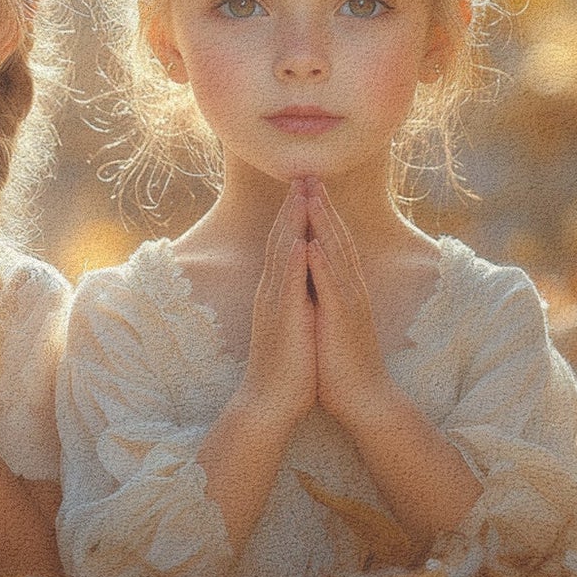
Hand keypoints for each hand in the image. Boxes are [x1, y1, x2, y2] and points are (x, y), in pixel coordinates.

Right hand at [239, 179, 317, 424]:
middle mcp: (271, 292)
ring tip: (300, 193)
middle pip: (281, 239)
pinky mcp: (282, 322)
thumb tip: (308, 280)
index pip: (285, 244)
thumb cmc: (286, 368)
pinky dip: (294, 263)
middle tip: (303, 173)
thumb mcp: (294, 323)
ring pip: (282, 256)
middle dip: (293, 206)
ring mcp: (274, 305)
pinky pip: (288, 288)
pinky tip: (301, 241)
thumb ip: (297, 298)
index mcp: (277, 291)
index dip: (294, 214)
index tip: (305, 187)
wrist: (268, 403)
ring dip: (292, 223)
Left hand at [305, 178, 395, 431]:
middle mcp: (350, 289)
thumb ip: (326, 296)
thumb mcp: (331, 320)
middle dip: (322, 205)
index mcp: (344, 288)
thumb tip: (315, 277)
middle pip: (337, 238)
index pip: (332, 242)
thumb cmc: (343, 362)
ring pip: (337, 255)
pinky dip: (321, 264)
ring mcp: (349, 303)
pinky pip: (332, 288)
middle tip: (309, 173)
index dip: (321, 213)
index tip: (306, 186)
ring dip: (323, 224)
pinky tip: (311, 243)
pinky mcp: (343, 322)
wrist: (363, 399)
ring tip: (310, 195)